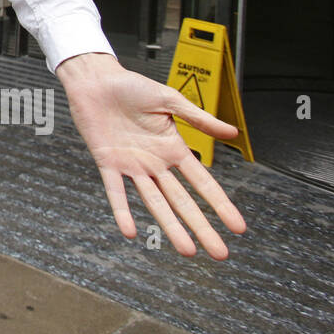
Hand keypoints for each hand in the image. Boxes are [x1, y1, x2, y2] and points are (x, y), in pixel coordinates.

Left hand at [56, 53, 246, 258]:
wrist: (95, 80)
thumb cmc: (131, 86)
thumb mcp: (170, 100)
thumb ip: (199, 119)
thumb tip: (234, 133)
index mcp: (173, 148)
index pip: (202, 182)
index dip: (220, 204)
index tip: (238, 227)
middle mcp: (155, 163)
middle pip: (182, 201)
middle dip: (202, 227)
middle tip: (220, 253)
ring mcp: (132, 166)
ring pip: (154, 202)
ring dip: (170, 226)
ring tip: (187, 250)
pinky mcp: (107, 163)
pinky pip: (116, 191)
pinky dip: (122, 211)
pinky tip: (131, 231)